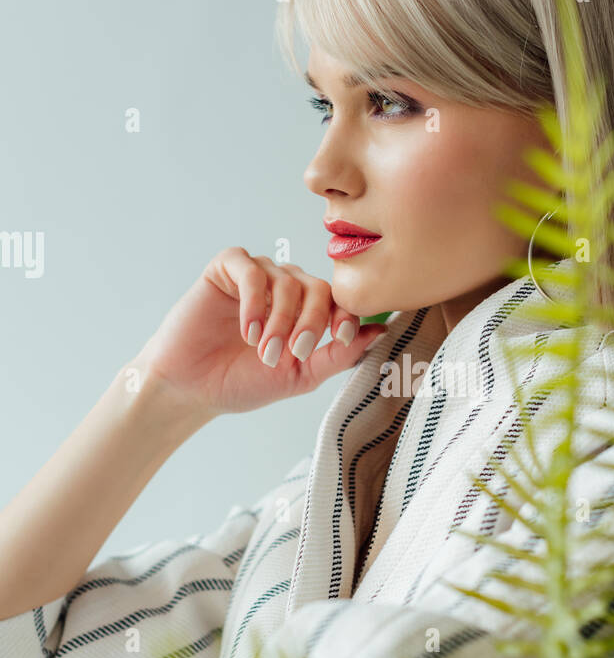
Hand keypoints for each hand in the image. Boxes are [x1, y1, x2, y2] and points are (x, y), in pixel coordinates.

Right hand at [133, 247, 387, 415]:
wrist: (192, 388)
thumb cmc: (242, 382)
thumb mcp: (300, 376)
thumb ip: (338, 354)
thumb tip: (379, 332)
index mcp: (305, 310)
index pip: (338, 299)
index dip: (345, 315)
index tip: (340, 337)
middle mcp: (284, 287)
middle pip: (318, 287)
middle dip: (310, 322)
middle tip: (293, 352)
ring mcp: (256, 275)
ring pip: (287, 280)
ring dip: (279, 320)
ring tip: (262, 351)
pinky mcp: (225, 269)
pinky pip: (251, 269)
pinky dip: (254, 301)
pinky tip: (247, 331)